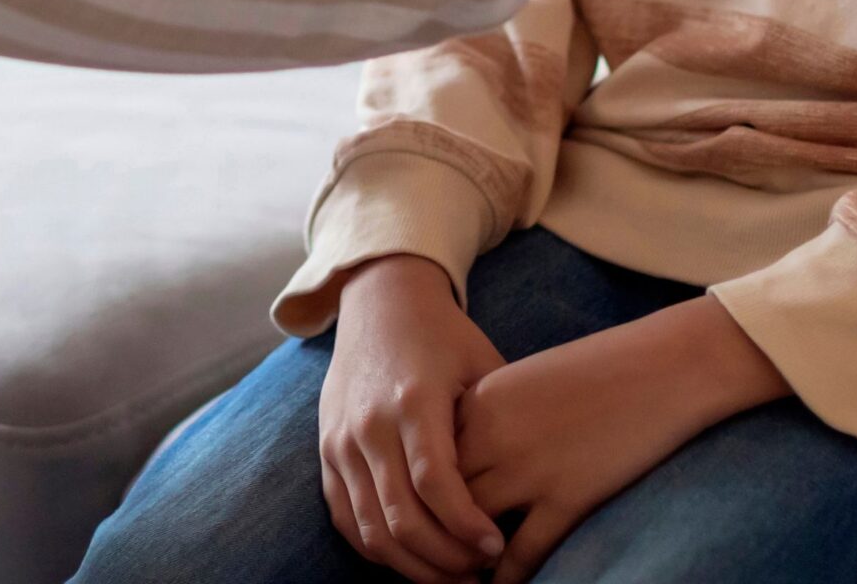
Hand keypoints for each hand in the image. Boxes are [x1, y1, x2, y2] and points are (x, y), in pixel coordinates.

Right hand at [320, 256, 506, 582]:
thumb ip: (496, 424)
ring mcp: (341, 440)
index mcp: (412, 399)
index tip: (497, 548)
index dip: (466, 526)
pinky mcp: (327, 452)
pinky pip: (348, 521)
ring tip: (454, 576)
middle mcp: (369, 423)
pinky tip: (416, 558)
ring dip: (415, 568)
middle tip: (481, 573)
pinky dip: (380, 550)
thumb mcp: (480, 365)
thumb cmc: (442, 336)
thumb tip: (528, 491)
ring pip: (372, 530)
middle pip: (403, 518)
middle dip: (446, 560)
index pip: (435, 484)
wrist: (379, 300)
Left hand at [454, 298, 789, 583]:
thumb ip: (494, 416)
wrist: (660, 366)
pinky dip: (507, 578)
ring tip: (464, 577)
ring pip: (471, 530)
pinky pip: (522, 553)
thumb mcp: (528, 381)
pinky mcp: (567, 496)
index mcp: (481, 400)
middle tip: (434, 557)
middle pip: (441, 495)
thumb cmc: (598, 371)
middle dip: (434, 530)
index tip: (421, 516)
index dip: (424, 491)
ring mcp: (529, 467)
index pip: (428, 456)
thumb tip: (471, 462)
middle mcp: (494, 434)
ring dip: (464, 559)